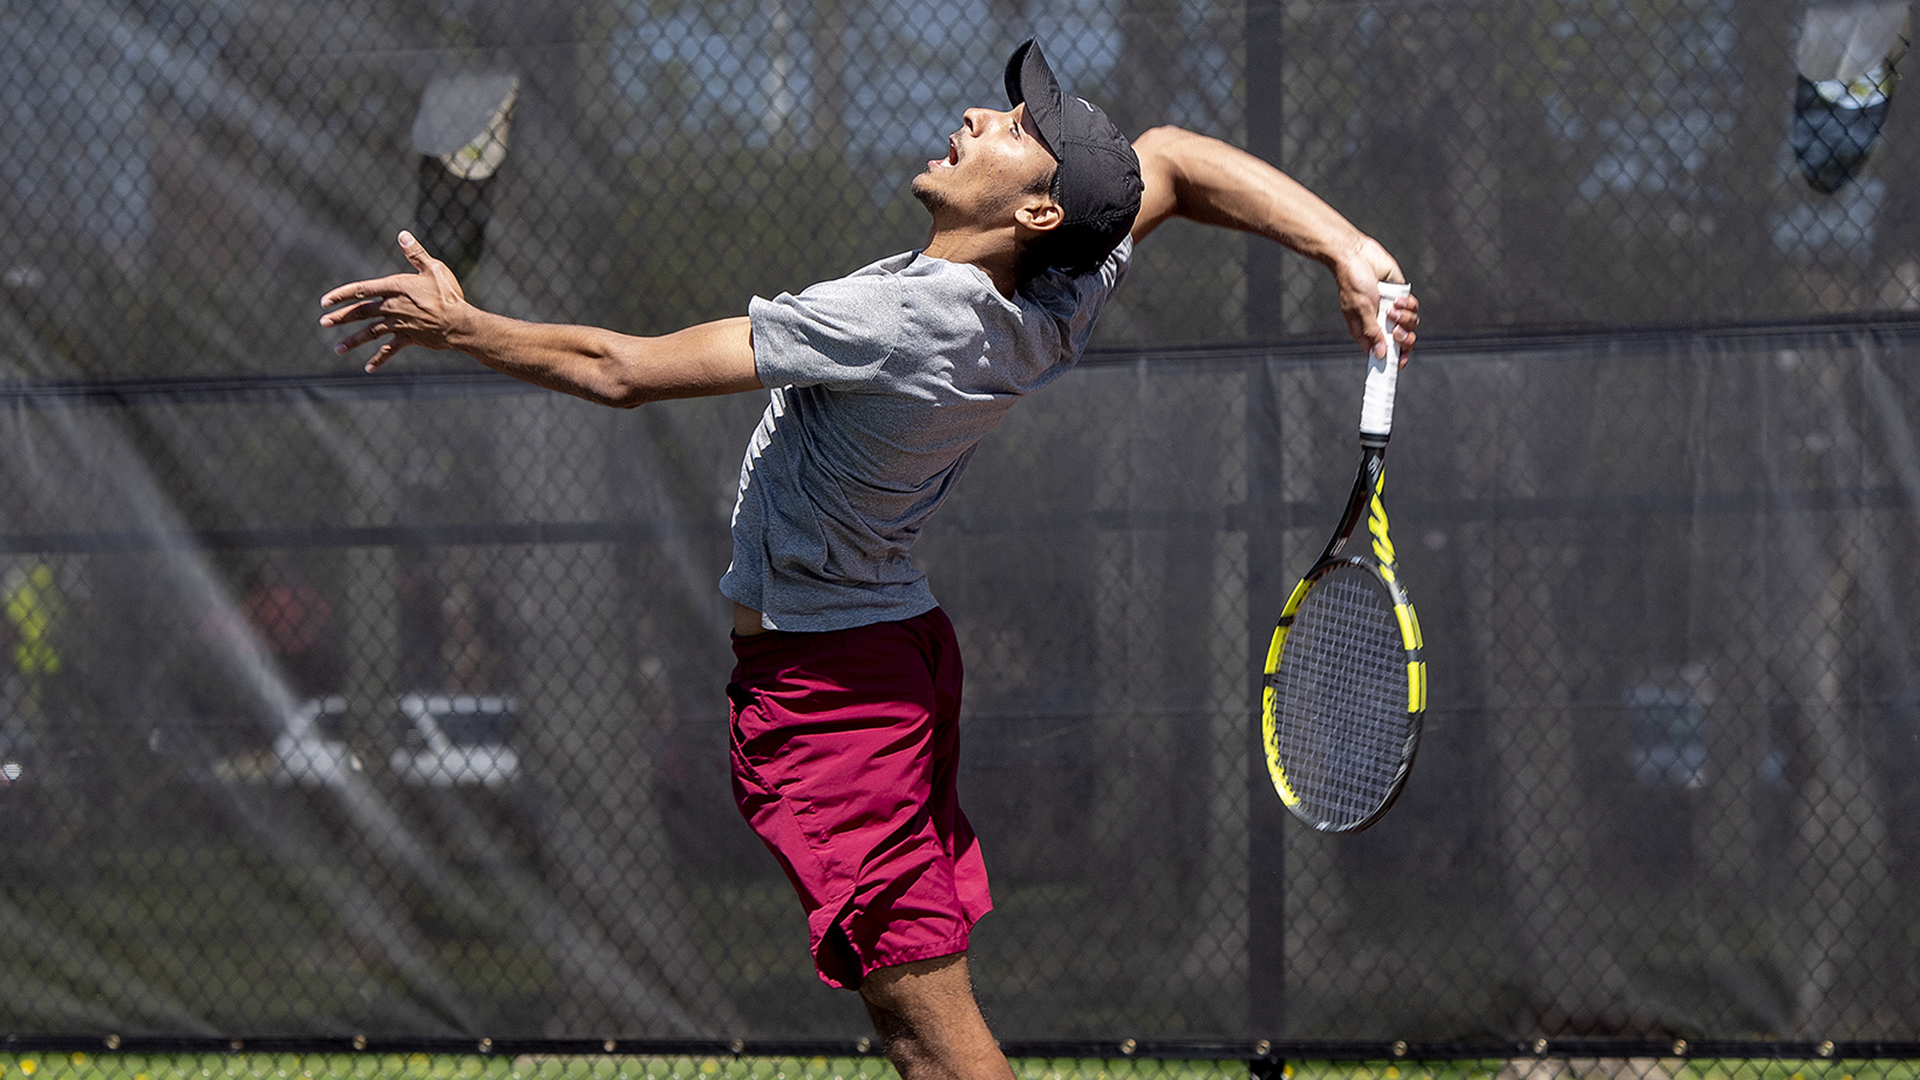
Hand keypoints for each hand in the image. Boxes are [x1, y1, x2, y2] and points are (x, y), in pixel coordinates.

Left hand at [319, 231, 469, 371]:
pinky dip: (379, 359)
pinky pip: (390, 350)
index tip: (325, 301)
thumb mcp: (434, 268)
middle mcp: (392, 306)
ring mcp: (399, 324)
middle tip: (324, 322)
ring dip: (353, 340)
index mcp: (396, 287)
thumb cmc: (448, 294)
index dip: (341, 295)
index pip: (362, 290)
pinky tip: (368, 368)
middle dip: (341, 317)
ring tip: (337, 348)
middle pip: (361, 312)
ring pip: (370, 332)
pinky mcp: (408, 338)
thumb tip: (402, 235)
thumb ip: (415, 253)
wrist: (459, 323)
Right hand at [1332, 237, 1418, 364]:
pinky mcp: (1401, 297)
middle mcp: (1381, 323)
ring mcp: (1392, 310)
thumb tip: (1380, 354)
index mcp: (1367, 332)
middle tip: (1397, 331)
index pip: (1383, 353)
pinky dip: (1409, 305)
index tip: (1401, 364)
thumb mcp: (1361, 311)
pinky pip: (1414, 308)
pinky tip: (1398, 298)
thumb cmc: (1353, 282)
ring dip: (1405, 318)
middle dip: (1405, 339)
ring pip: (1411, 325)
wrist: (1356, 255)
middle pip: (1402, 342)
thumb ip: (1372, 333)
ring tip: (1393, 307)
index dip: (1394, 361)